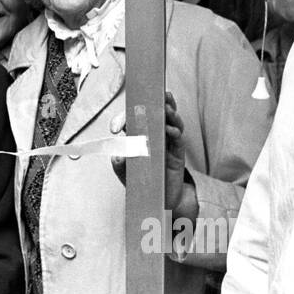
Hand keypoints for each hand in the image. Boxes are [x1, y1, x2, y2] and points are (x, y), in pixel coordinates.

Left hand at [111, 92, 191, 208]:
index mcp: (140, 137)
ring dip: (170, 114)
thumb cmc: (140, 182)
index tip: (115, 129)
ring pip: (171, 123)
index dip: (125, 119)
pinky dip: (175, 132)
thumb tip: (117, 155)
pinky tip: (170, 129)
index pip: (134, 121)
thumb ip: (119, 163)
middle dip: (158, 103)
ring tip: (167, 107)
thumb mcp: (125, 172)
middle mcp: (155, 136)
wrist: (157, 200)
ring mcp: (168, 144)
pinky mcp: (178, 154)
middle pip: (158, 115)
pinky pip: (178, 140)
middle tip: (158, 94)